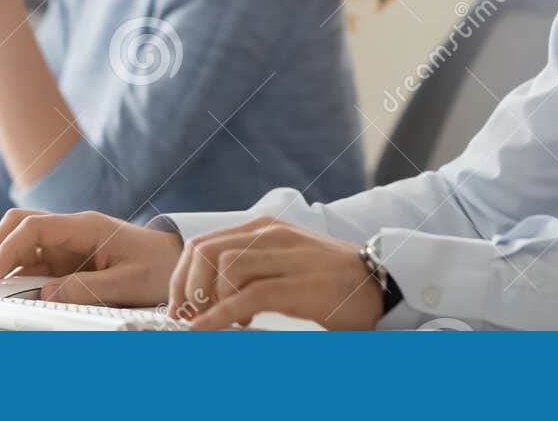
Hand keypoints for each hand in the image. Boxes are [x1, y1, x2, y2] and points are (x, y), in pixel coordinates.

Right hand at [0, 209, 182, 306]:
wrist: (179, 263)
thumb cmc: (160, 267)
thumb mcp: (129, 283)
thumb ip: (88, 289)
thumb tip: (45, 294)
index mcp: (87, 226)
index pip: (35, 227)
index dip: (7, 248)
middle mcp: (72, 231)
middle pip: (20, 226)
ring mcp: (69, 245)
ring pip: (23, 245)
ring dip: (4, 264)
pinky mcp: (69, 261)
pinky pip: (36, 264)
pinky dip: (19, 276)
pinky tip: (9, 293)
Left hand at [167, 216, 384, 329]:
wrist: (381, 284)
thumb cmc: (331, 280)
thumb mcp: (285, 263)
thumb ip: (251, 269)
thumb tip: (210, 295)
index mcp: (264, 228)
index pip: (204, 244)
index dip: (180, 277)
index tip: (176, 306)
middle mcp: (271, 234)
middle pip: (205, 253)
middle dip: (185, 288)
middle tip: (184, 318)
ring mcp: (285, 256)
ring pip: (223, 270)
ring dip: (209, 302)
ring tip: (221, 324)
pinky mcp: (297, 283)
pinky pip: (246, 297)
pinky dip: (219, 316)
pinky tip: (208, 330)